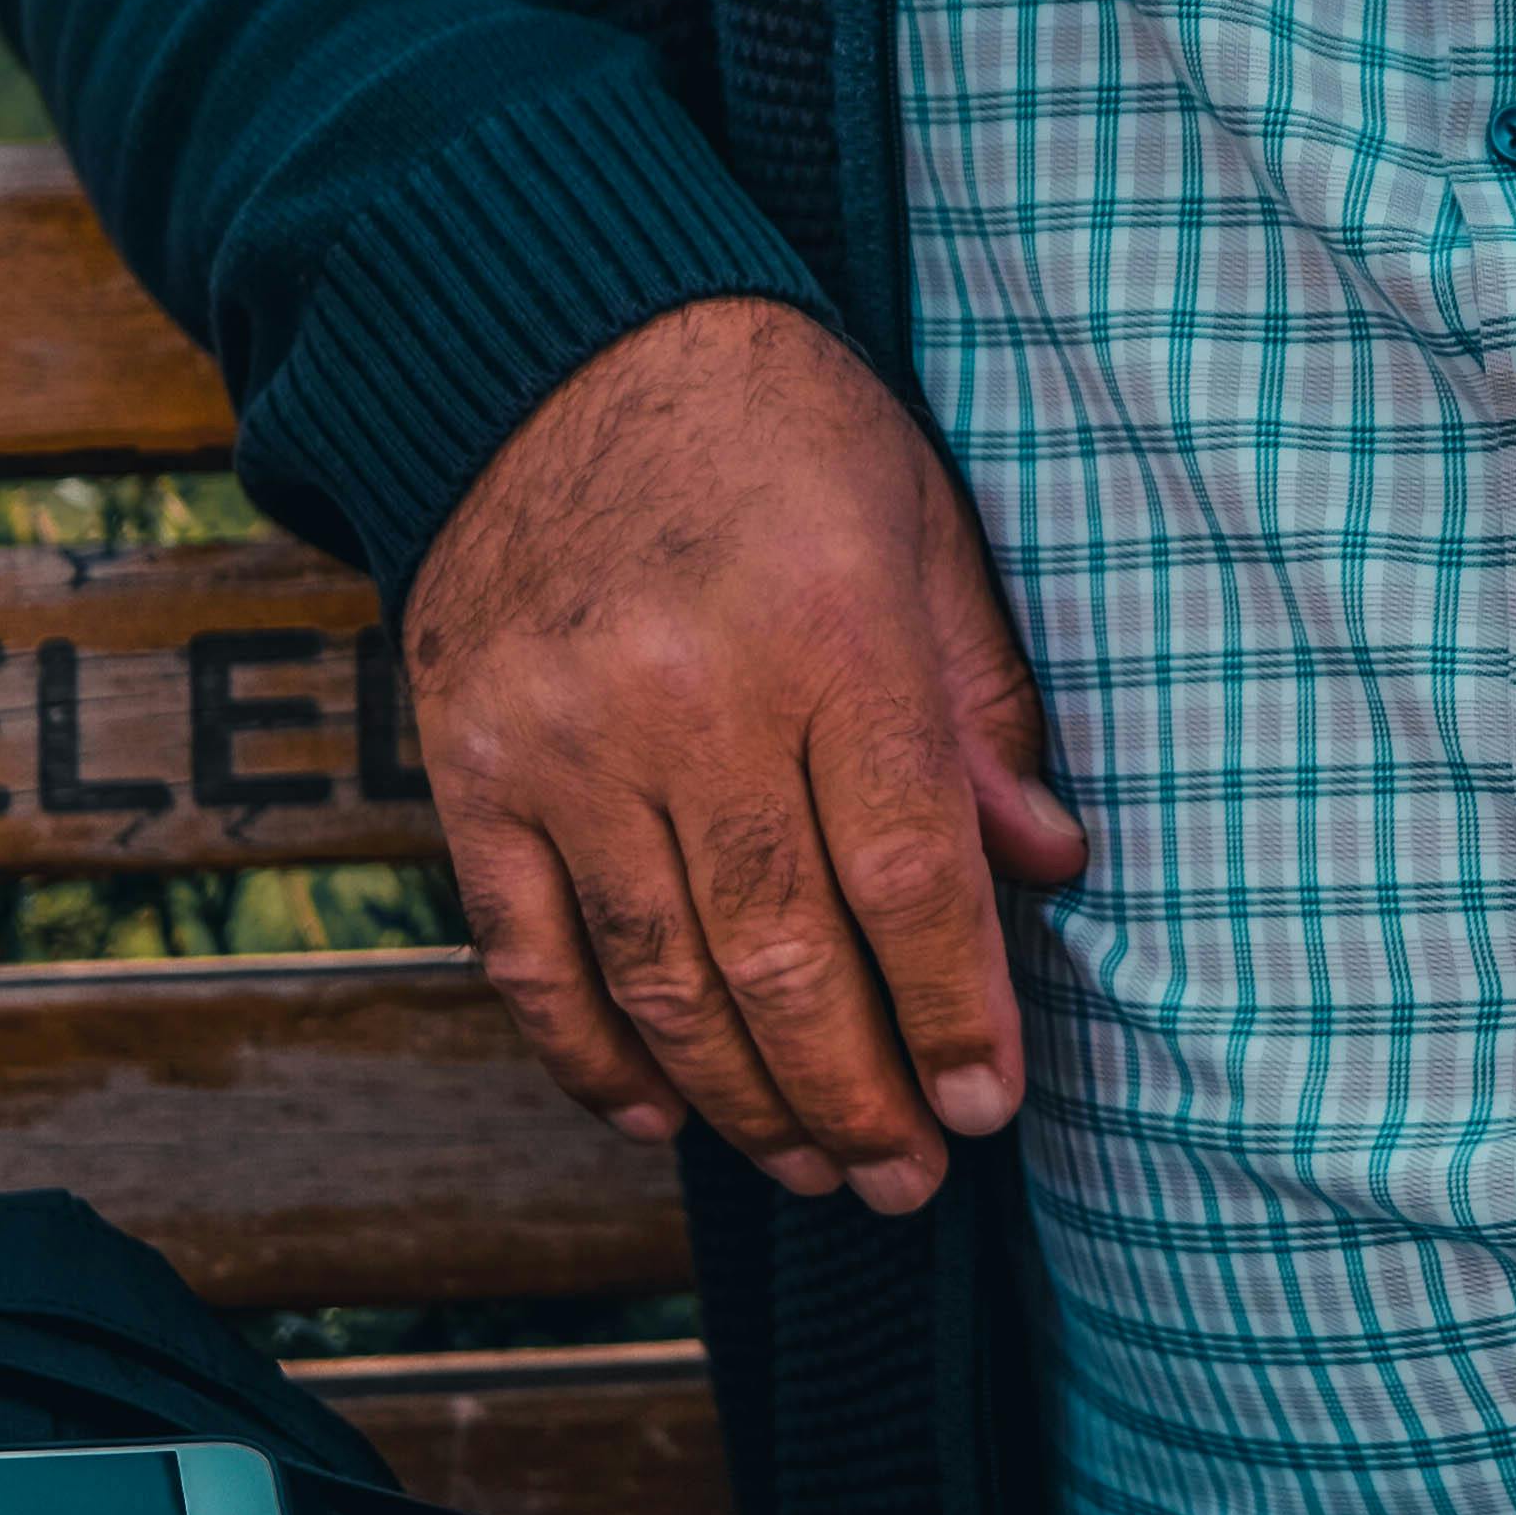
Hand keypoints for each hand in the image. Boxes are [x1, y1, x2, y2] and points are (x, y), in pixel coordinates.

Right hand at [404, 298, 1086, 1213]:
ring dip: (745, 1099)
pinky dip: (590, 1052)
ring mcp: (560, 740)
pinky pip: (528, 951)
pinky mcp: (467, 763)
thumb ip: (979, 707)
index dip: (955, 1009)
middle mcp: (686, 697)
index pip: (906, 872)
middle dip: (862, 1092)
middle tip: (913, 1176)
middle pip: (784, 954)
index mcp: (826, 629)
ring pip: (661, 977)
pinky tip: (659, 1112)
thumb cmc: (775, 426)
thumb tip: (1048, 867)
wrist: (547, 338)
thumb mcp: (919, 524)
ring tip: (817, 1165)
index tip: (994, 1102)